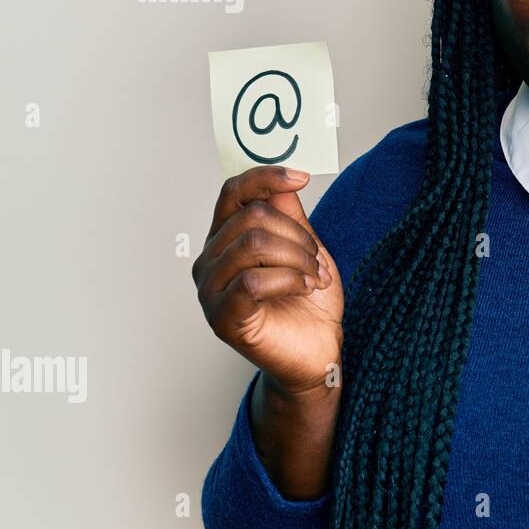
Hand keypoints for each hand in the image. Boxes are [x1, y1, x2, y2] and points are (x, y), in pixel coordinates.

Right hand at [192, 165, 344, 399]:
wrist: (316, 352)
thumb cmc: (308, 303)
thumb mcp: (306, 248)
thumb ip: (290, 215)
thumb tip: (284, 181)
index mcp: (226, 238)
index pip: (233, 192)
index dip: (265, 177)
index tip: (302, 177)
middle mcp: (210, 260)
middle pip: (251, 217)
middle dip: (298, 235)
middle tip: (318, 260)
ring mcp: (210, 290)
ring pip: (253, 244)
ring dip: (298, 257)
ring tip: (315, 277)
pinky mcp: (221, 317)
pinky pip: (253, 280)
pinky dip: (289, 279)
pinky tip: (305, 289)